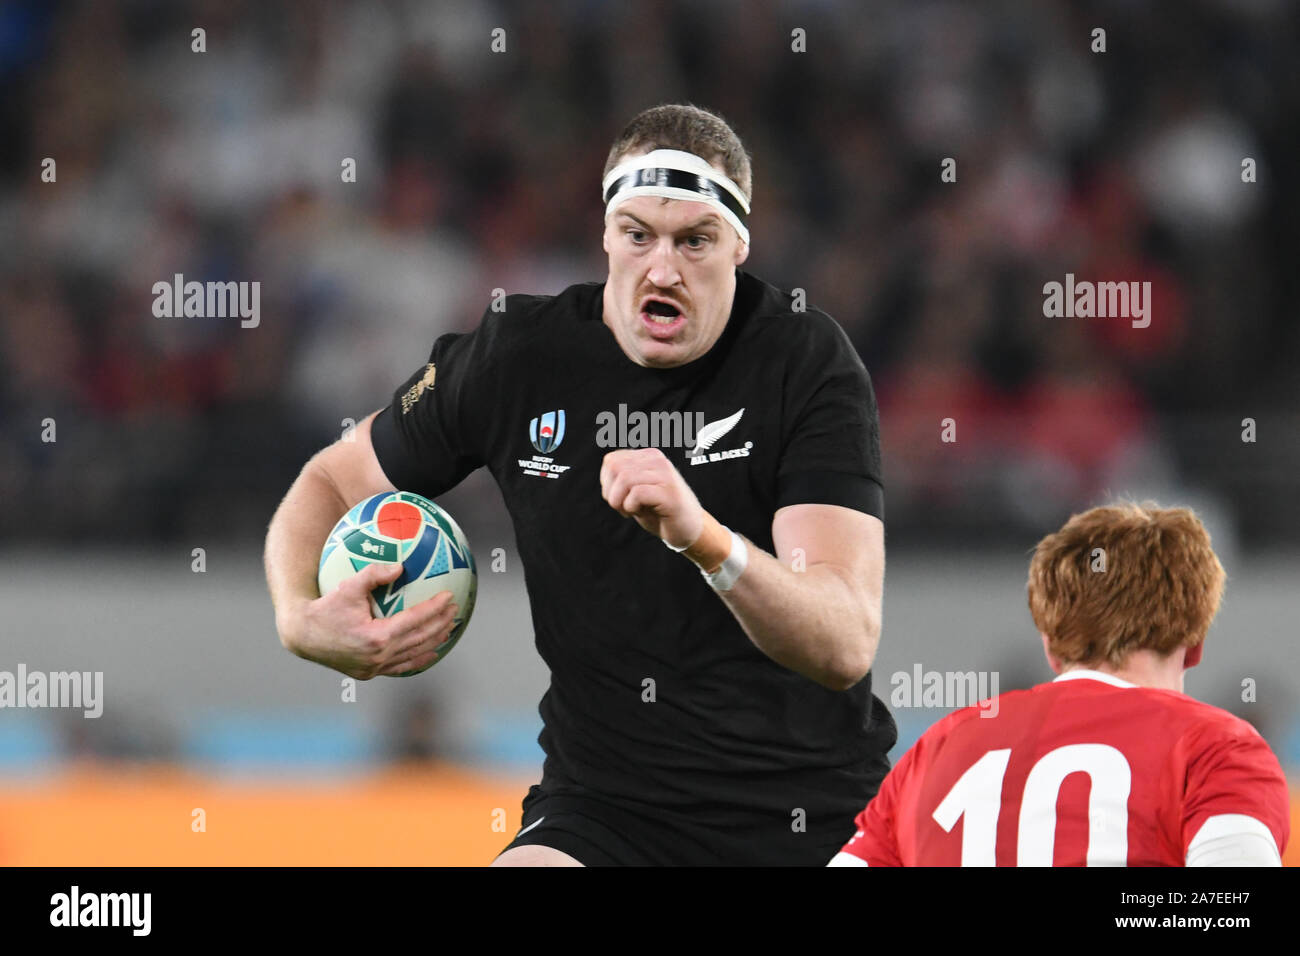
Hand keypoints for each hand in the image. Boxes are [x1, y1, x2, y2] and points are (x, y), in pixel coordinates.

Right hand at [279, 562, 457, 679]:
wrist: (302, 636)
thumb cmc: (325, 607)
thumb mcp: (348, 586)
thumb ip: (374, 574)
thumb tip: (400, 566)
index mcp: (377, 637)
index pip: (415, 621)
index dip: (435, 608)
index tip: (449, 596)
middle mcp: (379, 657)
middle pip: (420, 639)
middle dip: (441, 624)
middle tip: (456, 609)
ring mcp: (375, 668)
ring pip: (413, 655)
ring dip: (434, 642)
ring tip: (449, 629)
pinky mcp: (369, 673)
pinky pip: (400, 667)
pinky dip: (417, 659)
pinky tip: (429, 652)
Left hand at [599, 447, 703, 548]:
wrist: (688, 530)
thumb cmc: (660, 512)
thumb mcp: (636, 492)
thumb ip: (622, 480)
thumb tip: (606, 473)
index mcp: (648, 457)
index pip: (611, 461)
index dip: (607, 484)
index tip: (619, 499)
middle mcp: (658, 460)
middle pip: (615, 468)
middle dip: (611, 493)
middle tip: (623, 507)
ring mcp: (665, 475)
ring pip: (625, 479)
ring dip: (620, 501)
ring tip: (631, 511)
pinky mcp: (669, 493)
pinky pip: (637, 493)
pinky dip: (631, 507)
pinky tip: (641, 513)